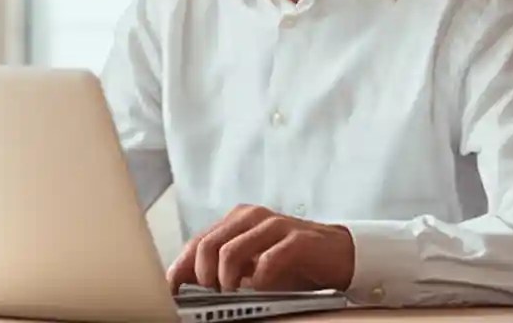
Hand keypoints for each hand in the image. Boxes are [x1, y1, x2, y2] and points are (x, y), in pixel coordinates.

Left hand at [166, 205, 354, 293]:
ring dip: (226, 279)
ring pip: (230, 251)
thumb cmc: (293, 261)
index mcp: (237, 220)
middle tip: (212, 294)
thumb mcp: (253, 263)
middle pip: (207, 246)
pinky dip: (259, 280)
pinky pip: (268, 261)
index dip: (181, 268)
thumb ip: (224, 266)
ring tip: (233, 293)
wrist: (340, 253)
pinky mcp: (297, 240)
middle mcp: (252, 218)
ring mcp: (275, 226)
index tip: (172, 290)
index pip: (197, 241)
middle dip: (203, 276)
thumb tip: (187, 283)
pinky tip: (261, 287)